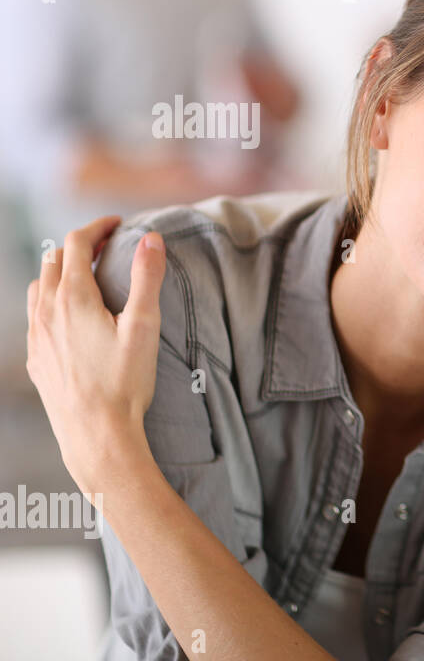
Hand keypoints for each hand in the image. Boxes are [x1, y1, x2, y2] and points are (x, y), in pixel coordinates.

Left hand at [25, 216, 166, 498]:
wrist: (96, 435)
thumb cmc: (124, 382)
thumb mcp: (145, 326)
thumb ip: (147, 278)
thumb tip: (151, 239)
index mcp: (74, 298)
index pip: (76, 243)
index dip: (96, 227)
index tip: (116, 225)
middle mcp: (47, 312)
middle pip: (53, 260)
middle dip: (79, 246)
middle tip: (106, 247)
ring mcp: (37, 336)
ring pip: (38, 287)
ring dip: (60, 273)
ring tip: (85, 277)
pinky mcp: (36, 359)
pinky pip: (35, 317)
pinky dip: (50, 302)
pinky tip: (69, 318)